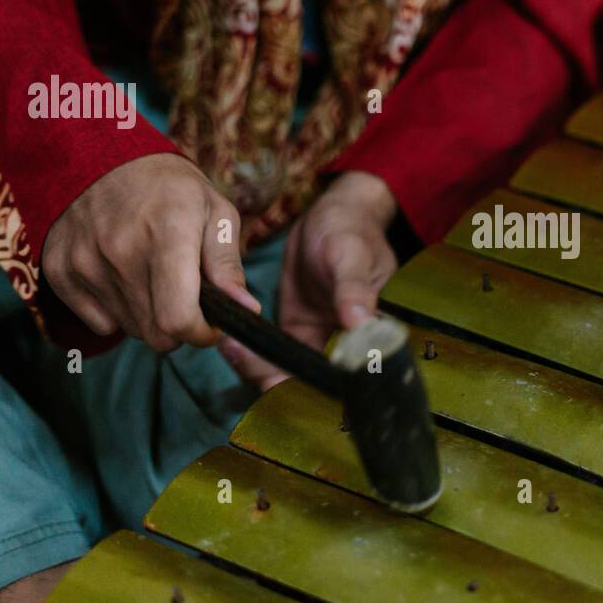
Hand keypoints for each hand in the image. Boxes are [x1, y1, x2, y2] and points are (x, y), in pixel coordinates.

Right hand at [42, 153, 259, 351]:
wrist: (98, 157)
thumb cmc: (170, 189)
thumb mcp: (215, 212)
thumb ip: (229, 266)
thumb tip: (247, 312)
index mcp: (167, 233)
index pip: (178, 318)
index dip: (201, 333)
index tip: (211, 323)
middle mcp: (120, 250)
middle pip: (156, 334)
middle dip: (179, 326)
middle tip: (186, 295)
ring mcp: (84, 262)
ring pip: (130, 329)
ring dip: (149, 316)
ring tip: (153, 275)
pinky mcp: (59, 271)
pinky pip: (99, 323)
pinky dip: (116, 311)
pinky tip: (123, 276)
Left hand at [219, 171, 397, 389]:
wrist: (334, 214)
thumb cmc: (353, 229)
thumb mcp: (352, 254)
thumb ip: (353, 288)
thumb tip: (358, 323)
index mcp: (372, 337)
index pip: (351, 381)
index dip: (319, 389)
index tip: (284, 377)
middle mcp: (347, 349)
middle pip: (316, 387)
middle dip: (279, 385)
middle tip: (247, 357)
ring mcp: (320, 343)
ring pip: (290, 376)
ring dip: (260, 369)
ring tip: (231, 344)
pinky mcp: (297, 334)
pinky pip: (274, 356)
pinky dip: (252, 355)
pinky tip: (230, 340)